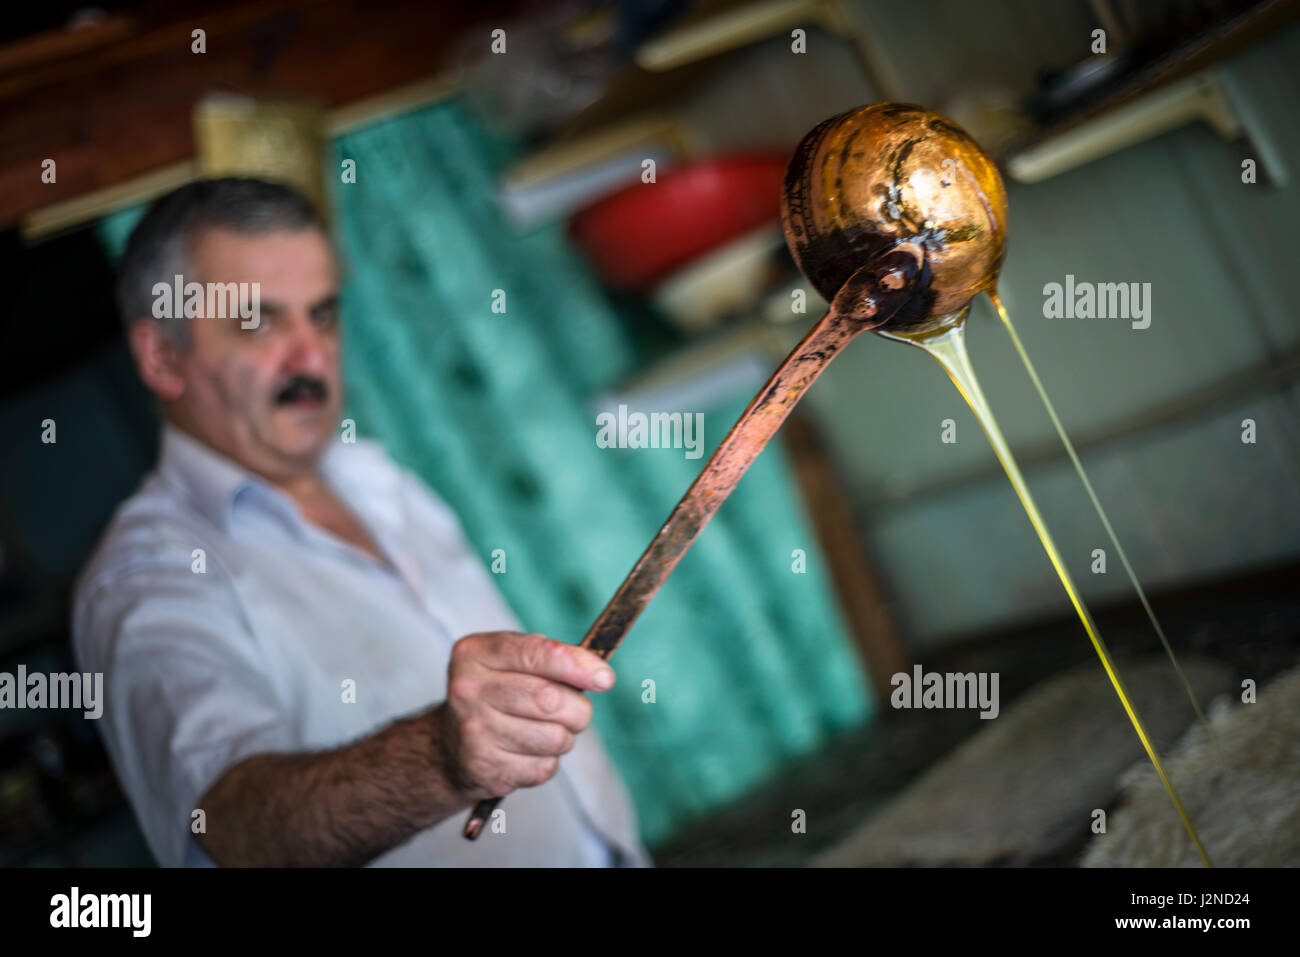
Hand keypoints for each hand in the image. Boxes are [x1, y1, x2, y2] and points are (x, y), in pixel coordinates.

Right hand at [437, 631, 614, 800]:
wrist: (449, 746)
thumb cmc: (497, 694)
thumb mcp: (510, 661)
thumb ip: (551, 657)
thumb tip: (600, 675)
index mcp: (475, 653)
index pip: (535, 653)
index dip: (576, 665)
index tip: (605, 678)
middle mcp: (468, 690)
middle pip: (550, 700)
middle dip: (578, 708)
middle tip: (576, 711)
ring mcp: (473, 732)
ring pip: (554, 738)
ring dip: (565, 737)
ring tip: (547, 731)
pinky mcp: (484, 769)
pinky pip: (544, 768)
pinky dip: (548, 762)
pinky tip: (529, 752)